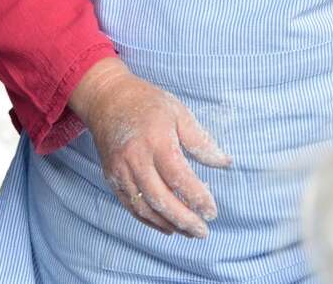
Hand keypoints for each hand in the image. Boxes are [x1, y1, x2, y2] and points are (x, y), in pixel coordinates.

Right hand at [69, 59, 232, 237]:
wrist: (107, 99)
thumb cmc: (148, 103)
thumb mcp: (179, 113)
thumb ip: (201, 141)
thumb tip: (224, 163)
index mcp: (157, 141)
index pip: (179, 177)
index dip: (196, 198)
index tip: (212, 211)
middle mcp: (136, 159)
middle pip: (160, 198)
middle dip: (184, 219)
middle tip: (203, 232)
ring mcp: (121, 170)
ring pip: (144, 207)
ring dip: (167, 224)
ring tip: (188, 232)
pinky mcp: (111, 178)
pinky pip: (130, 206)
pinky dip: (149, 220)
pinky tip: (166, 226)